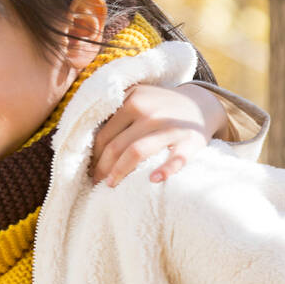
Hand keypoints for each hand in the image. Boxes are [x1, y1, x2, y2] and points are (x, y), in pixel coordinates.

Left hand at [90, 83, 225, 186]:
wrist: (201, 104)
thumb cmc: (159, 107)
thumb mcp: (137, 98)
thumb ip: (115, 111)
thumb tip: (83, 140)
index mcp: (132, 100)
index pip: (103, 134)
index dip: (93, 156)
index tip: (88, 170)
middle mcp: (149, 111)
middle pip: (116, 145)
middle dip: (102, 168)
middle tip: (96, 182)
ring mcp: (170, 126)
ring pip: (137, 151)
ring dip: (120, 172)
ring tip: (110, 185)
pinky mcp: (190, 141)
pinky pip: (176, 158)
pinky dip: (165, 169)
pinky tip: (153, 180)